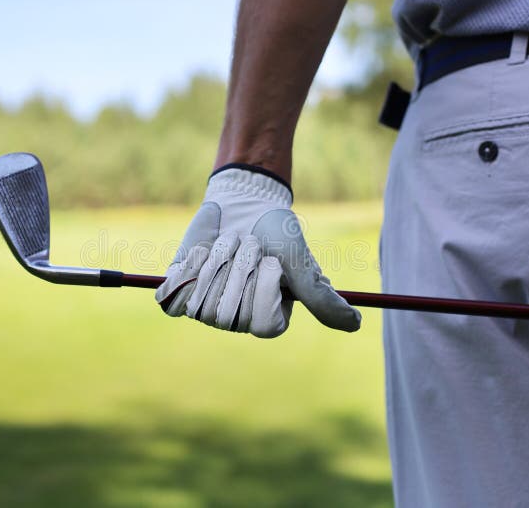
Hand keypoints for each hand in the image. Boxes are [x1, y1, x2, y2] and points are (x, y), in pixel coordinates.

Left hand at [155, 165, 360, 337]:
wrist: (243, 204)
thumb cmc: (277, 235)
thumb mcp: (302, 264)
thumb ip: (322, 298)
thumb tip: (355, 323)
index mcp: (264, 319)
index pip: (260, 325)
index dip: (264, 290)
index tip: (271, 262)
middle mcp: (234, 319)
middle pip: (227, 315)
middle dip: (240, 270)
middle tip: (249, 246)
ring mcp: (204, 306)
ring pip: (201, 304)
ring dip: (217, 263)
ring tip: (228, 245)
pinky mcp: (180, 288)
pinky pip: (174, 296)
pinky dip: (191, 267)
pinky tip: (203, 250)